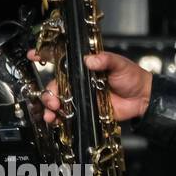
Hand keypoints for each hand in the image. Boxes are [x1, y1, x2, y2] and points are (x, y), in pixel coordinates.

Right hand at [27, 49, 153, 123]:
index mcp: (83, 66)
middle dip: (48, 93)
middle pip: (54, 84)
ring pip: (57, 100)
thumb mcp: (118, 64)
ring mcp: (80, 96)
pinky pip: (67, 114)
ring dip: (50, 106)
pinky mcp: (85, 110)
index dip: (44, 56)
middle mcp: (78, 81)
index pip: (60, 59)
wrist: (142, 98)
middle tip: (53, 101)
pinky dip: (58, 118)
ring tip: (53, 111)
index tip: (33, 55)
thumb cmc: (131, 77)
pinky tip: (55, 120)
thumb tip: (89, 60)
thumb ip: (105, 60)